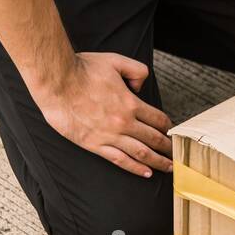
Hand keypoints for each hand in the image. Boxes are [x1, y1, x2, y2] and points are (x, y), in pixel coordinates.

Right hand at [34, 52, 172, 177]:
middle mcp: (124, 122)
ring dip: (158, 162)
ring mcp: (109, 135)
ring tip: (168, 168)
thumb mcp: (116, 61)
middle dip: (168, 148)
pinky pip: (119, 159)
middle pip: (154, 139)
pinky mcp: (94, 144)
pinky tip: (145, 173)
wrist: (56, 82)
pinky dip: (135, 168)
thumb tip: (140, 87)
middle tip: (177, 155)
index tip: (173, 133)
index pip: (158, 119)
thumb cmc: (83, 70)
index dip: (169, 128)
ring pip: (141, 153)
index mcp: (131, 103)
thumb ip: (136, 71)